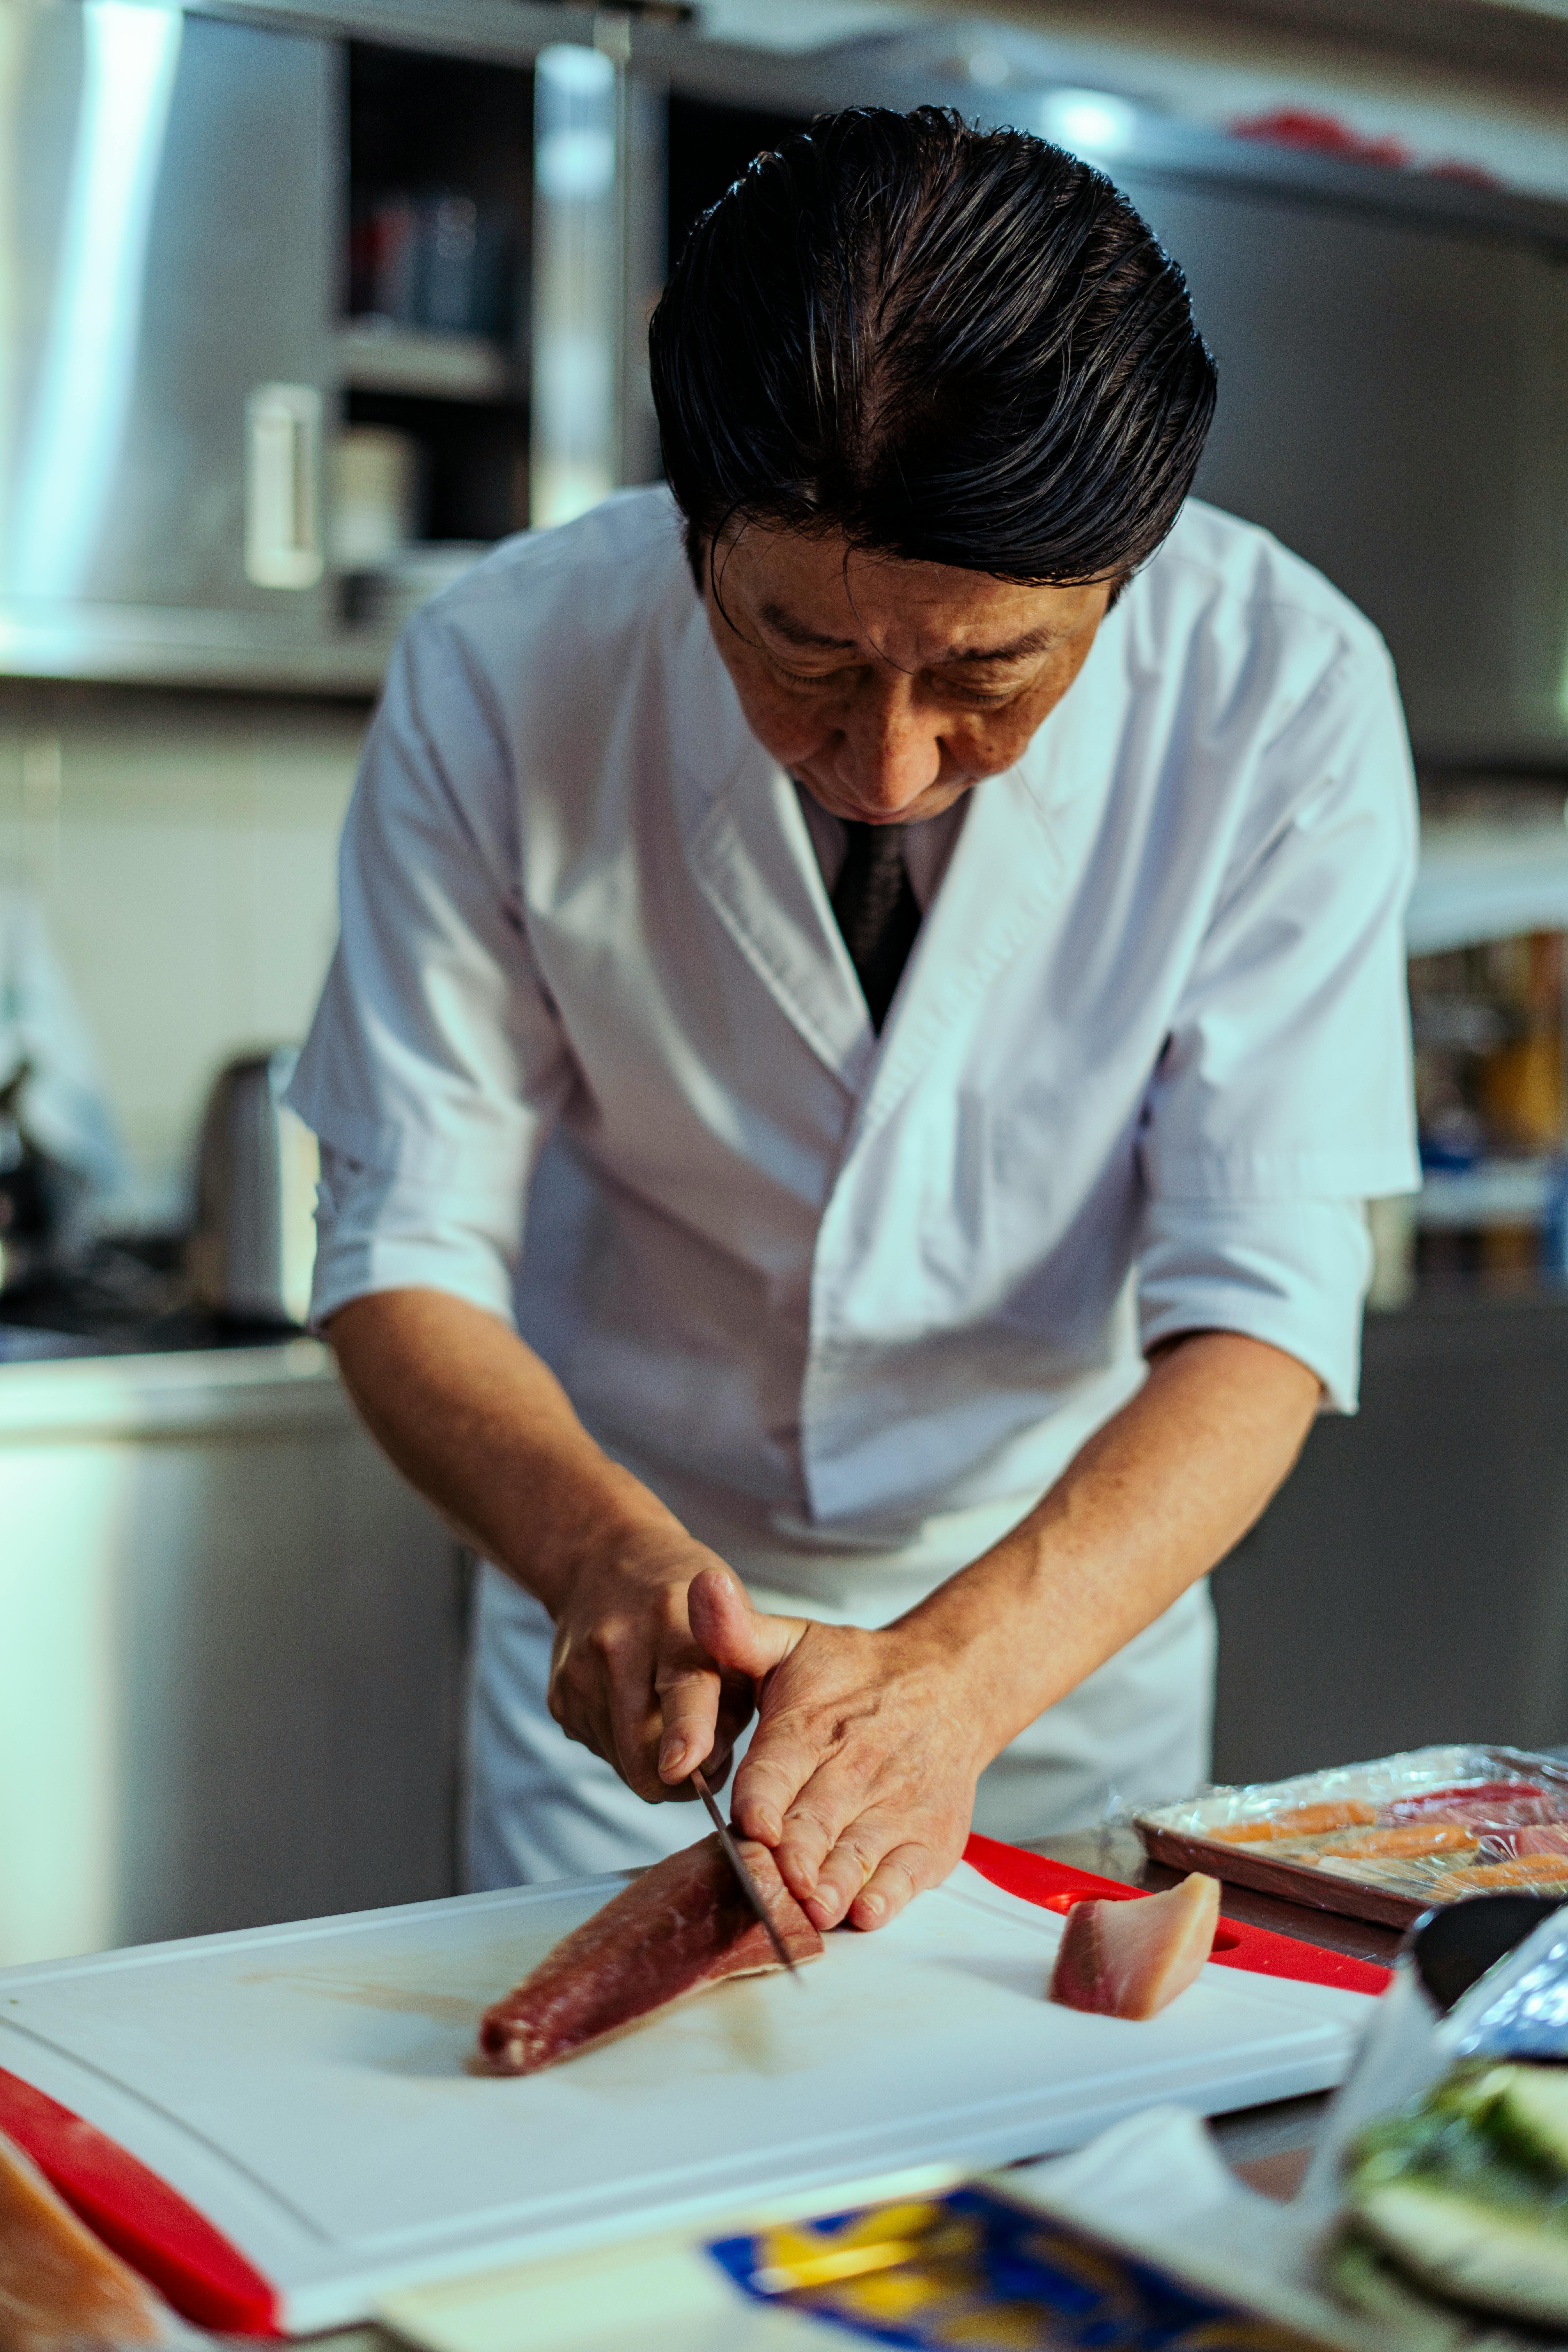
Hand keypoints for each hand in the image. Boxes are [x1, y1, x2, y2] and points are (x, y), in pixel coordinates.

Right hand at [546, 1531, 756, 1801]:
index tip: (683, 1765)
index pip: (683, 1689)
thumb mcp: (735, 1626)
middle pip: (642, 1752)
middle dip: (678, 1780)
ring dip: (653, 1761)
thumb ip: (738, 1697)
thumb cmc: (691, 1603)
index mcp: (674, 1623)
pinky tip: (635, 1703)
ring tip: (667, 1715)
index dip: (685, 1732)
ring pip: (624, 1765)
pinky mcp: (560, 1699)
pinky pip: (605, 1752)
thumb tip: (713, 1768)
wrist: (605, 1561)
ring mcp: (581, 1676)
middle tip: (702, 1760)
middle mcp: (619, 1648)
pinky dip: (627, 1745)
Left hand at [687, 1568, 988, 1933]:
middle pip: (814, 1823)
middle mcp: (855, 1767)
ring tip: (811, 1907)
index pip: (778, 1769)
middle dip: (791, 1858)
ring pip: (857, 1854)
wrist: (948, 1684)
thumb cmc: (853, 1674)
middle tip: (771, 1885)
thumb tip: (702, 1587)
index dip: (765, 1800)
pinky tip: (866, 1910)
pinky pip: (907, 1873)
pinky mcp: (929, 1837)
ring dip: (833, 1884)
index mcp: (810, 1724)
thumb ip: (735, 1630)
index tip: (753, 1823)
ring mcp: (896, 1806)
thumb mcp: (791, 1642)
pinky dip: (888, 1895)